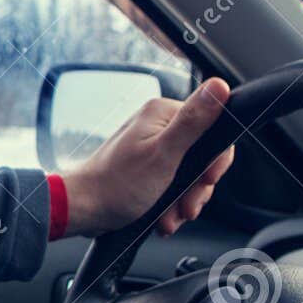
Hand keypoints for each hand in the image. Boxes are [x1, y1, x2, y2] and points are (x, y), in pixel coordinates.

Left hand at [63, 77, 235, 237]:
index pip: (213, 128)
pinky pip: (173, 185)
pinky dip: (171, 205)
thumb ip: (194, 121)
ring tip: (170, 217)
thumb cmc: (117, 184)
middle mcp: (158, 126)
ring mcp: (151, 147)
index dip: (215, 161)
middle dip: (197, 188)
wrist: (83, 210)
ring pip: (189, 175)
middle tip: (187, 206)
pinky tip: (163, 217)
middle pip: (202, 156)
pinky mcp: (147, 168)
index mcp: (163, 113)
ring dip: (184, 201)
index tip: (206, 180)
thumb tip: (219, 84)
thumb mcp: (164, 154)